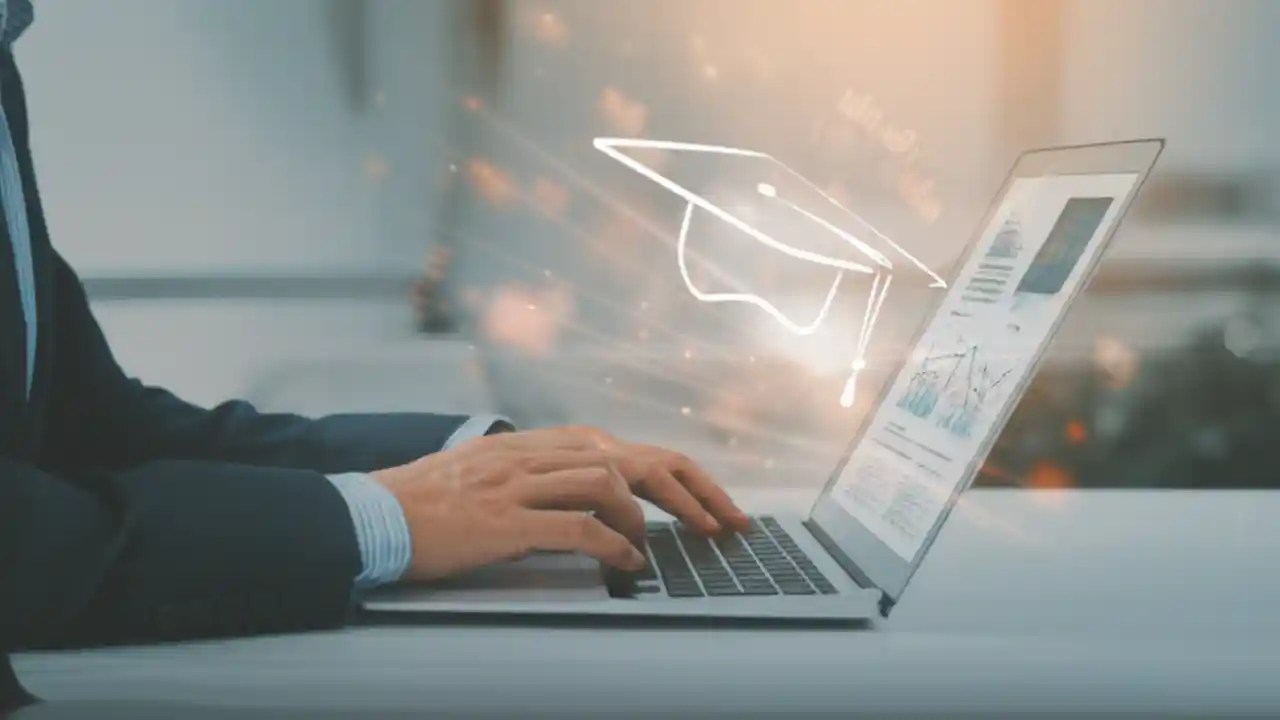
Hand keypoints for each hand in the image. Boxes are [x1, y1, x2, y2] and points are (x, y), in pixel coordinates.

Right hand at [371, 426, 747, 581]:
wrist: (375, 515)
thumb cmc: (429, 500)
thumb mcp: (489, 471)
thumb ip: (537, 472)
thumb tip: (585, 490)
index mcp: (535, 444)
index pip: (622, 447)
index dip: (673, 472)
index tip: (709, 500)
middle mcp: (533, 454)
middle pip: (631, 457)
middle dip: (689, 489)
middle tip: (726, 522)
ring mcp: (519, 484)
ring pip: (608, 483)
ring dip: (648, 519)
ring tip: (661, 548)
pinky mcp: (505, 521)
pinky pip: (576, 527)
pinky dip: (613, 546)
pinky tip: (628, 566)